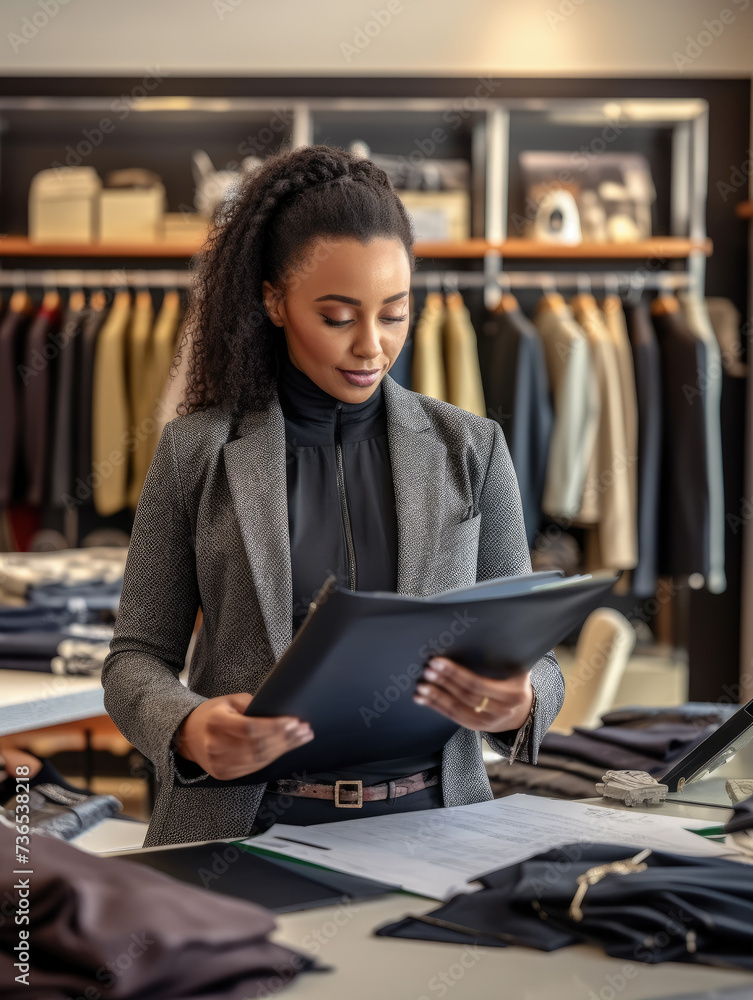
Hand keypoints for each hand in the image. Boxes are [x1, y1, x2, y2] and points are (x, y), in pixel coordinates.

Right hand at [174, 693, 313, 779]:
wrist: (188, 735)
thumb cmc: (212, 714)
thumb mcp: (231, 701)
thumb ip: (254, 706)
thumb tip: (281, 713)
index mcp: (216, 722)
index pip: (250, 728)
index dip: (275, 727)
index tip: (295, 722)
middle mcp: (215, 746)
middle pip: (258, 746)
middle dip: (285, 739)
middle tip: (304, 730)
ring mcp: (219, 763)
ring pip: (259, 760)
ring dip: (283, 749)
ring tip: (300, 739)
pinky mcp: (224, 774)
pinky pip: (254, 768)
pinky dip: (272, 758)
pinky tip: (284, 749)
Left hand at [413, 657, 533, 733]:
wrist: (521, 710)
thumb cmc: (515, 682)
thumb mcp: (516, 669)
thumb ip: (501, 657)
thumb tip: (478, 635)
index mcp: (512, 694)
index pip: (478, 684)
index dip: (456, 673)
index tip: (438, 662)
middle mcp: (501, 710)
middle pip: (466, 696)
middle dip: (444, 682)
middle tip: (427, 670)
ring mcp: (488, 722)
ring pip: (457, 710)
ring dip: (436, 697)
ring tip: (421, 686)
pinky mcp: (476, 727)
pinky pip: (454, 717)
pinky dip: (436, 707)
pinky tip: (422, 699)